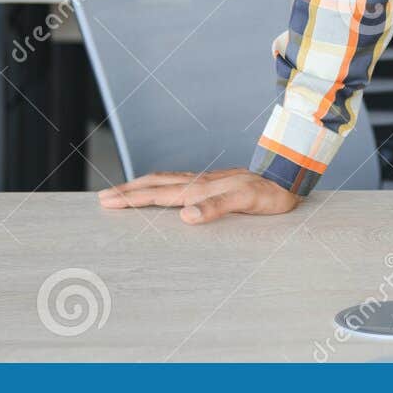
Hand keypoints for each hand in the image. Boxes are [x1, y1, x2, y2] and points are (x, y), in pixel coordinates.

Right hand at [97, 168, 299, 223]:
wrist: (289, 176)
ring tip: (125, 191)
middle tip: (103, 197)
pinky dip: (162, 186)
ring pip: (166, 181)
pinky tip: (164, 190)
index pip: (158, 194)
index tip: (106, 201)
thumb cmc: (270, 192)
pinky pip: (180, 183)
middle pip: (156, 185)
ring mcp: (207, 181)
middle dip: (129, 191)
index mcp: (200, 189)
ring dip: (143, 186)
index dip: (132, 198)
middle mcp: (199, 183)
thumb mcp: (246, 202)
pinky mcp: (216, 183)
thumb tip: (185, 215)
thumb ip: (216, 208)